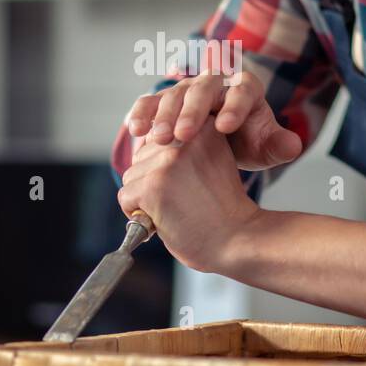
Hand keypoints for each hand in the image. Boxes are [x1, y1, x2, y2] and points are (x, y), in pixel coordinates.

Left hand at [117, 115, 263, 272]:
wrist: (239, 238)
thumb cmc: (224, 208)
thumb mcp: (213, 161)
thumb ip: (186, 148)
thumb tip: (146, 141)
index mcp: (202, 126)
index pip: (160, 136)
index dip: (166, 166)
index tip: (188, 183)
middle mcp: (184, 137)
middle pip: (141, 156)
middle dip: (152, 181)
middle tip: (181, 200)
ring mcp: (167, 161)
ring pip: (131, 177)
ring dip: (144, 198)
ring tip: (174, 210)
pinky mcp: (153, 186)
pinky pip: (125, 197)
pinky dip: (137, 214)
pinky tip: (163, 219)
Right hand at [126, 68, 302, 171]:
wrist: (219, 142)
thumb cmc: (246, 142)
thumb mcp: (264, 147)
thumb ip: (278, 145)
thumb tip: (292, 146)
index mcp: (245, 89)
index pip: (242, 90)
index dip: (234, 106)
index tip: (226, 127)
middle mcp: (214, 84)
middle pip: (203, 89)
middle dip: (192, 110)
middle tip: (183, 134)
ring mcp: (186, 90)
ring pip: (174, 95)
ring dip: (164, 115)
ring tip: (159, 139)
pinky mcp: (162, 101)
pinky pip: (149, 102)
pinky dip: (141, 113)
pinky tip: (134, 130)